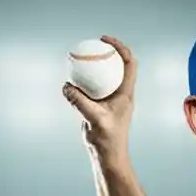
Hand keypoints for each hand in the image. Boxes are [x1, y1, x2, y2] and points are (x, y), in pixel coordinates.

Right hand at [62, 35, 137, 160]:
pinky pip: (90, 87)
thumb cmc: (107, 139)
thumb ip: (80, 102)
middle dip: (108, 51)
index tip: (105, 40)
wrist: (107, 154)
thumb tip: (66, 86)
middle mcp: (119, 93)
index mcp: (126, 93)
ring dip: (95, 65)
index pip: (129, 64)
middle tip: (92, 43)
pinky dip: (82, 79)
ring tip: (80, 55)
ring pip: (103, 76)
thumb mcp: (94, 118)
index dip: (121, 48)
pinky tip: (69, 75)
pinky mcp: (98, 105)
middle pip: (118, 65)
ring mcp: (109, 99)